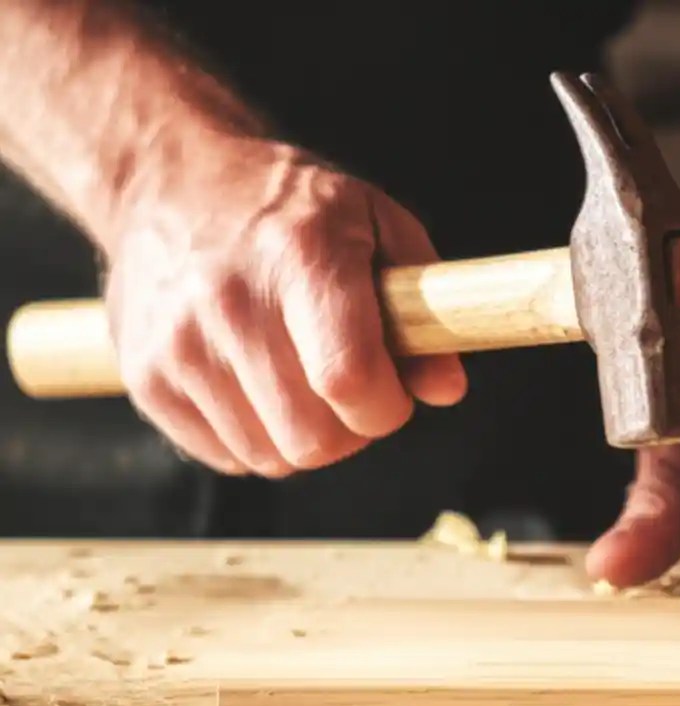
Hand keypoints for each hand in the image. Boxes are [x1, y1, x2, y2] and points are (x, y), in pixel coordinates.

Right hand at [104, 137, 466, 476]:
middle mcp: (229, 300)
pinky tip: (258, 384)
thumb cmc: (293, 210)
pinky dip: (255, 437)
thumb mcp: (377, 224)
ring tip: (303, 380)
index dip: (387, 407)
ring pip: (271, 458)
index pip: (348, 378)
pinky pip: (225, 457)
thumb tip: (446, 389)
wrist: (172, 182)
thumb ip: (424, 307)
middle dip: (352, 429)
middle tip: (351, 388)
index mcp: (299, 256)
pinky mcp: (143, 376)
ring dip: (303, 436)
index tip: (393, 391)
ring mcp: (176, 343)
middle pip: (312, 437)